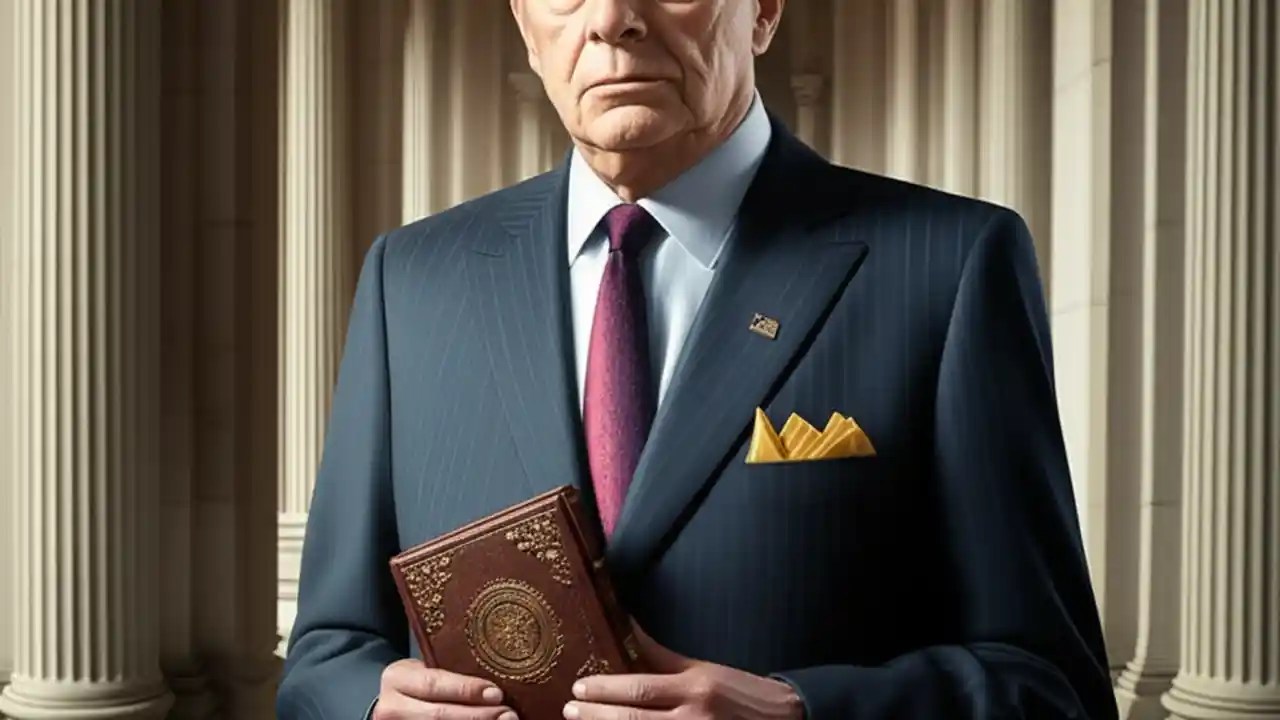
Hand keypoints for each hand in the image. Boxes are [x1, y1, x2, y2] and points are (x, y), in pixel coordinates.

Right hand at [373, 659, 516, 719]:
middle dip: (477, 715)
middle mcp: (391, 707)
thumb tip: (494, 684)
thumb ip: (451, 673)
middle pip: (438, 715)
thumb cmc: (419, 680)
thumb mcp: (426, 669)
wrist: (395, 702)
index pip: (434, 684)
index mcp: (396, 679)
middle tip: (508, 714)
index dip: (466, 690)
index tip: (497, 693)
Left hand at [564, 623, 803, 719]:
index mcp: (695, 688)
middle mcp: (694, 718)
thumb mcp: (703, 669)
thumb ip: (662, 656)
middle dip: (597, 717)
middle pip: (634, 719)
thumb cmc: (740, 693)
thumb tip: (629, 630)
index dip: (605, 689)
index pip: (640, 688)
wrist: (784, 719)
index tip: (579, 687)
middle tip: (569, 710)